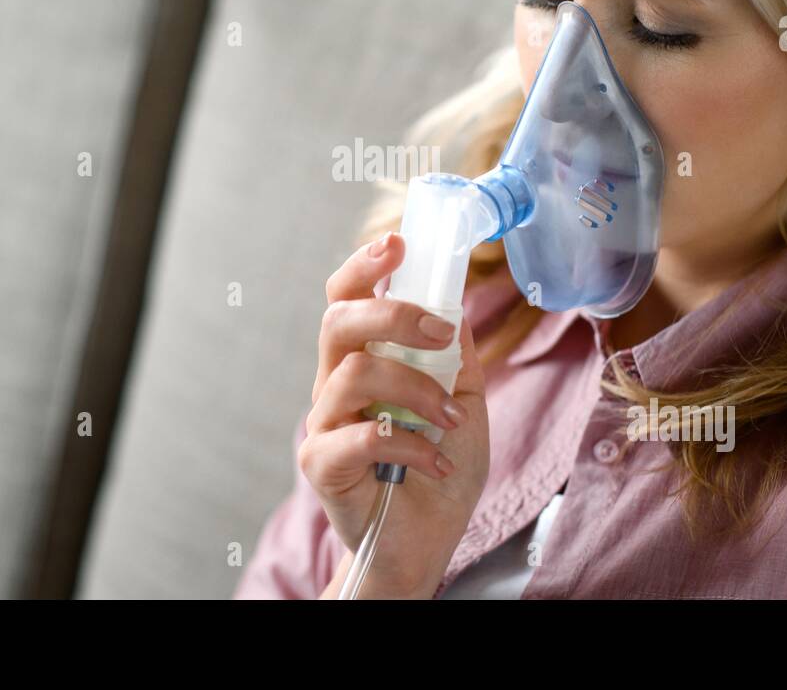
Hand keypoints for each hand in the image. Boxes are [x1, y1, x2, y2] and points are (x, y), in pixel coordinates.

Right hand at [303, 231, 490, 597]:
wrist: (427, 543)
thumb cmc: (440, 470)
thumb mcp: (464, 402)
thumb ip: (455, 357)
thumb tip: (455, 303)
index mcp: (364, 359)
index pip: (346, 298)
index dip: (364, 266)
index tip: (398, 243)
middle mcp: (335, 383)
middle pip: (338, 321)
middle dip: (392, 315)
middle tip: (440, 334)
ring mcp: (324, 422)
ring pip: (354, 374)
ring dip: (416, 391)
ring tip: (451, 420)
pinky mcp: (322, 464)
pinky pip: (358, 436)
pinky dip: (408, 445)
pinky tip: (435, 461)